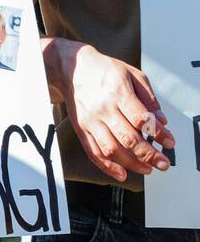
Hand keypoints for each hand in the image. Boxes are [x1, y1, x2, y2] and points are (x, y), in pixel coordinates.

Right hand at [49, 38, 173, 180]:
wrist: (72, 68)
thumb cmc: (103, 70)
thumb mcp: (132, 74)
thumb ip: (149, 97)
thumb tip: (161, 120)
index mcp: (118, 92)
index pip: (141, 119)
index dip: (158, 134)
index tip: (169, 142)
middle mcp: (103, 108)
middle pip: (128, 138)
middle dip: (149, 154)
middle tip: (163, 163)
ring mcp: (90, 120)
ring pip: (112, 149)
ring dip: (132, 164)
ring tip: (147, 169)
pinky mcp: (81, 128)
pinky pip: (93, 152)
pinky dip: (107, 166)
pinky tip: (121, 173)